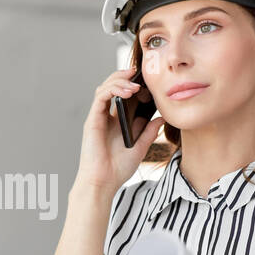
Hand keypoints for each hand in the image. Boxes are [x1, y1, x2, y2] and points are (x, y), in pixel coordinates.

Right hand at [73, 68, 164, 192]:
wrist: (104, 182)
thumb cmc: (117, 169)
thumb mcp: (140, 148)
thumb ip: (149, 132)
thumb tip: (162, 118)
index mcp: (116, 121)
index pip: (122, 95)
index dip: (133, 84)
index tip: (148, 82)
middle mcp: (105, 116)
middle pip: (112, 86)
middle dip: (124, 75)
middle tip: (139, 72)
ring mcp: (98, 117)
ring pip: (105, 87)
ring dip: (120, 80)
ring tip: (135, 83)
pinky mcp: (92, 119)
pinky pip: (101, 96)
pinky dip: (114, 89)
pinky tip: (128, 90)